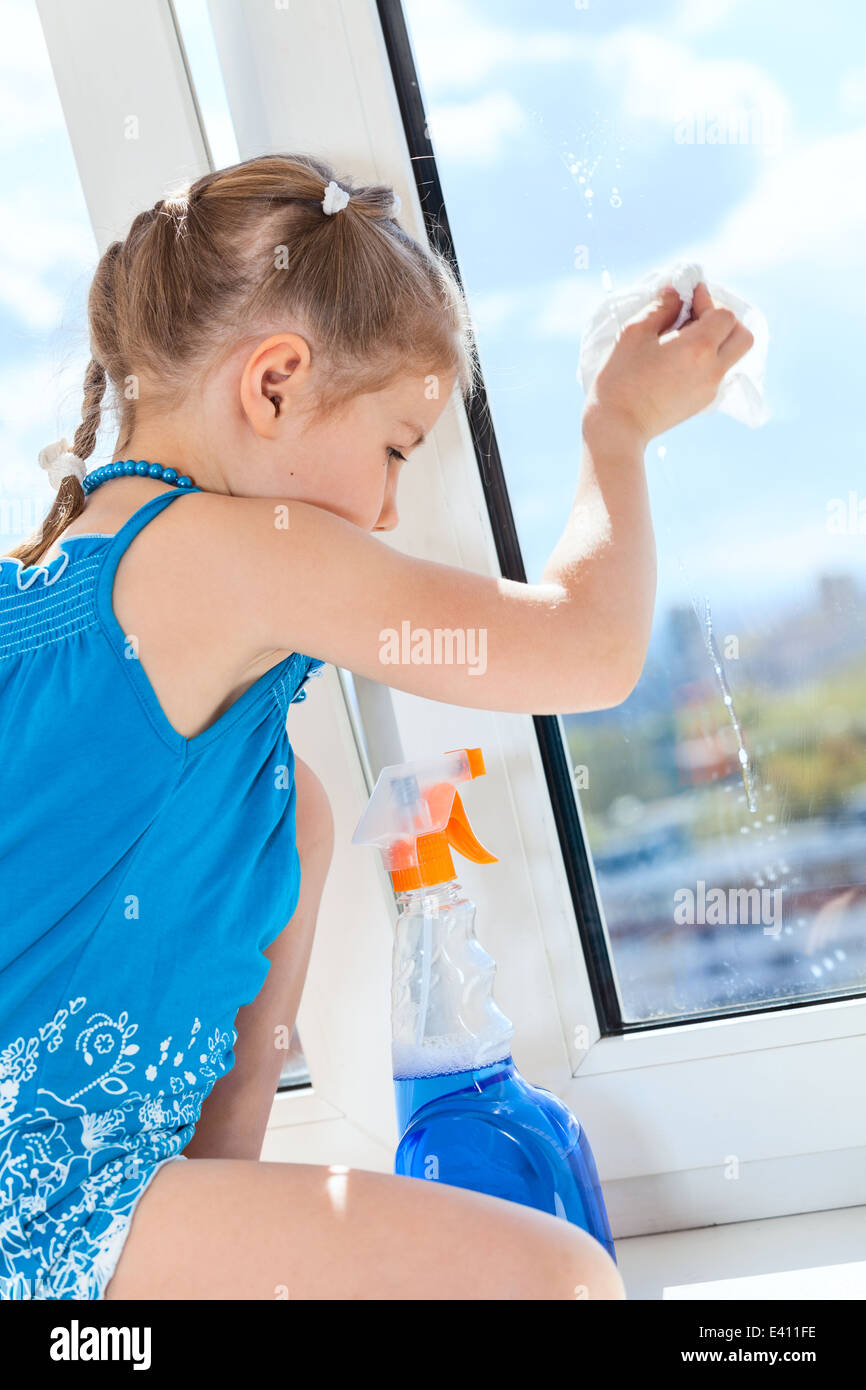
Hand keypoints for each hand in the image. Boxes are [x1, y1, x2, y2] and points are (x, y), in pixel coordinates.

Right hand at [584, 281, 754, 445]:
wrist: (619, 427)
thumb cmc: (621, 379)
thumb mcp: (634, 333)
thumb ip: (661, 307)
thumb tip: (677, 292)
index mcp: (698, 347)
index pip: (724, 314)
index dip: (708, 300)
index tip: (689, 297)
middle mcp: (713, 368)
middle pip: (743, 335)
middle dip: (724, 320)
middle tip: (697, 317)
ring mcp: (711, 388)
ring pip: (733, 355)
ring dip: (718, 340)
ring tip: (686, 338)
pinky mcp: (704, 402)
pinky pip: (718, 371)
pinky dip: (708, 358)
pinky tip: (680, 359)